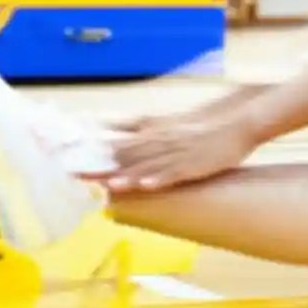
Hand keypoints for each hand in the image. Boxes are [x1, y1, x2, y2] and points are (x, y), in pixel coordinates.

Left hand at [83, 117, 259, 193]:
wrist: (236, 123)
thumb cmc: (199, 126)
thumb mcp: (165, 122)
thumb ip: (136, 125)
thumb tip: (105, 124)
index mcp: (153, 130)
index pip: (118, 143)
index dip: (94, 154)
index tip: (71, 162)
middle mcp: (161, 141)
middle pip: (126, 156)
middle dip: (102, 167)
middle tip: (77, 177)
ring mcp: (177, 154)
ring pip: (149, 166)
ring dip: (129, 176)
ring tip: (110, 186)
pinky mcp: (193, 165)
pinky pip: (175, 174)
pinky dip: (160, 179)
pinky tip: (147, 186)